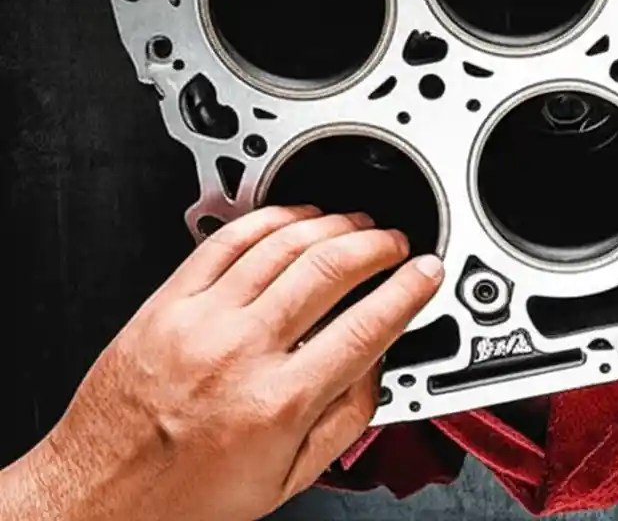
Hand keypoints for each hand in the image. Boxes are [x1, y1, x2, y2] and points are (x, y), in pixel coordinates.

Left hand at [0, 206, 441, 520]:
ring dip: (331, 225)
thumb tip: (377, 366)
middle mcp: (240, 354)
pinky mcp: (166, 305)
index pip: (365, 327)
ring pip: (280, 245)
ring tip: (355, 226)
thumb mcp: (288, 478)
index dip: (408, 290)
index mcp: (278, 403)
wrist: (98, 496)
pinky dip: (269, 219)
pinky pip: (225, 242)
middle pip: (328, 269)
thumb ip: (345, 419)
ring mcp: (199, 322)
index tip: (426, 273)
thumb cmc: (185, 496)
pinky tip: (293, 218)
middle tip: (395, 244)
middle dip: (377, 245)